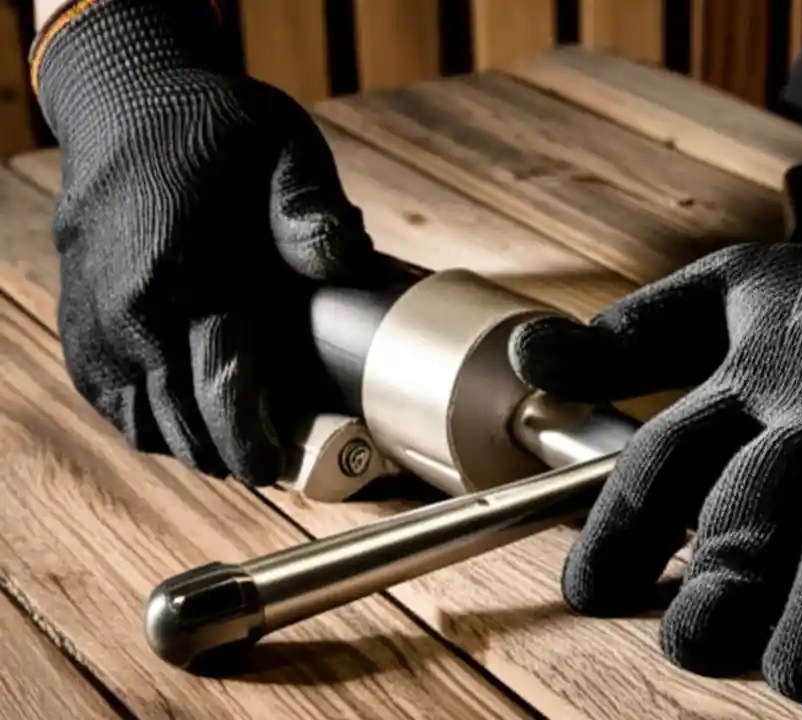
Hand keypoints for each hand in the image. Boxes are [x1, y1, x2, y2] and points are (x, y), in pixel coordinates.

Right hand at [33, 0, 380, 482]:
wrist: (125, 103)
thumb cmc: (210, 126)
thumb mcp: (280, 146)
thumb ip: (309, 210)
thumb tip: (343, 262)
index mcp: (177, 271)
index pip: (221, 384)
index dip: (259, 434)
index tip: (292, 460)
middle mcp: (123, 309)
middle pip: (182, 421)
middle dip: (233, 451)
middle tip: (280, 463)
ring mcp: (92, 322)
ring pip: (143, 423)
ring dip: (193, 442)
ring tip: (243, 444)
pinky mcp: (79, 325)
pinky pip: (112, 401)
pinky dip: (152, 422)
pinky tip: (192, 418)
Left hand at [510, 165, 801, 704]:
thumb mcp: (733, 288)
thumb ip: (631, 334)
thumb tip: (529, 362)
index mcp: (754, 373)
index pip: (664, 463)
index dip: (618, 535)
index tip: (588, 595)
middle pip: (751, 518)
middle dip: (713, 597)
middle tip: (691, 648)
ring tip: (801, 675)